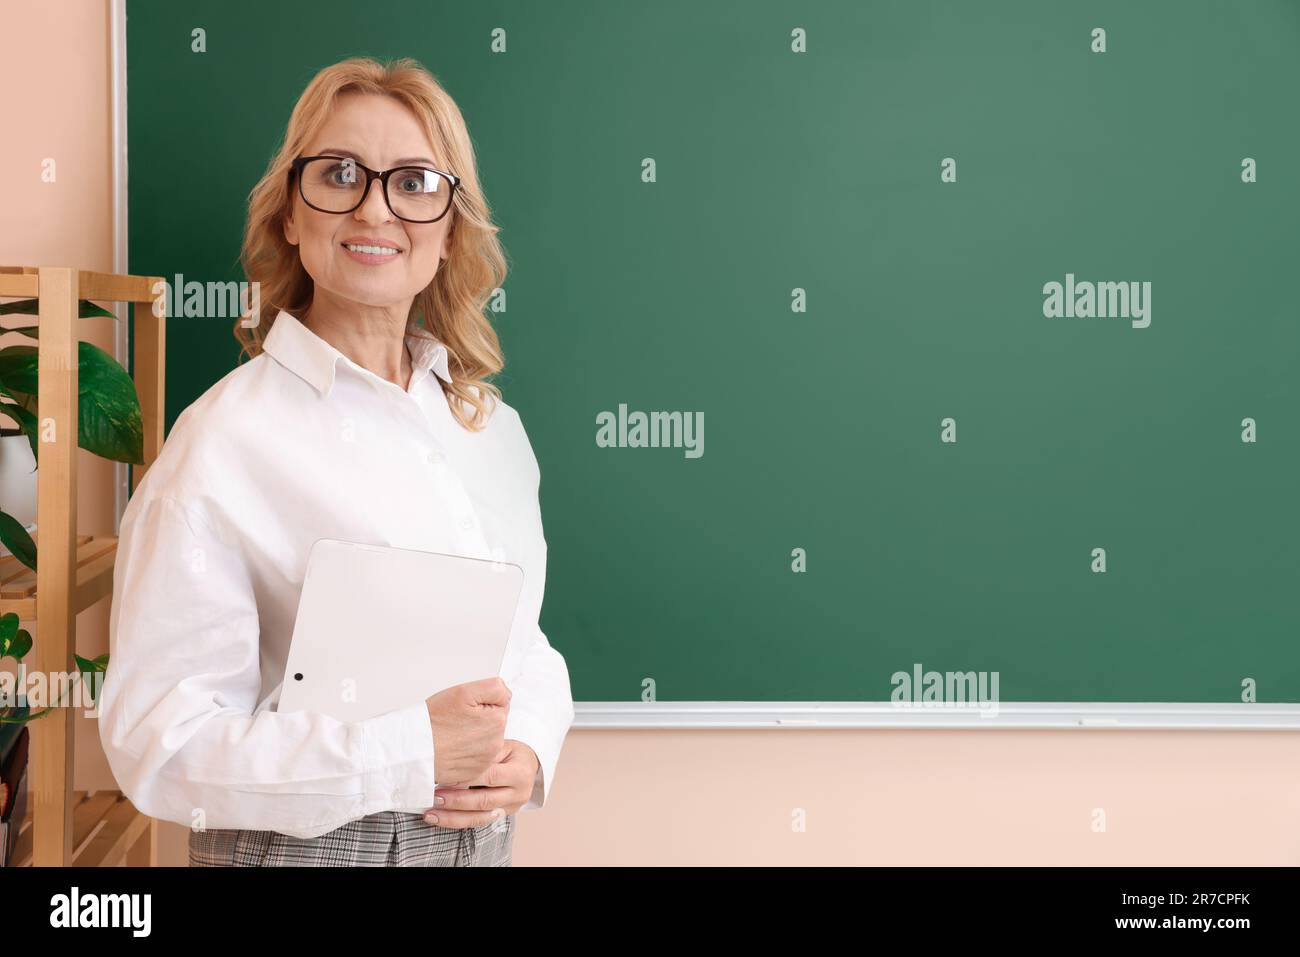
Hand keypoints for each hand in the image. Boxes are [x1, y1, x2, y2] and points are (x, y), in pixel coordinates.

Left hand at [423, 739, 539, 828]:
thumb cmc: (512, 753)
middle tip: (434, 797)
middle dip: (456, 801)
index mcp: (520, 773)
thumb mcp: (503, 746)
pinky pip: (478, 822)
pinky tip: (441, 819)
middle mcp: (518, 794)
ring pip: (479, 817)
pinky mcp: (502, 816)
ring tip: (432, 814)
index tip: (443, 777)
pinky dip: (457, 821)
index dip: (466, 778)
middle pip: (483, 801)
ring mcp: (511, 808)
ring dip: (453, 817)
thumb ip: (484, 754)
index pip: (489, 777)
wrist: (529, 767)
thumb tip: (453, 761)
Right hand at [424, 677, 510, 786]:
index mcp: (497, 721)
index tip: (466, 708)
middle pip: (494, 722)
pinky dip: (467, 752)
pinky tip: (453, 748)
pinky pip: (476, 756)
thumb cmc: (433, 722)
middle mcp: (496, 743)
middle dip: (480, 719)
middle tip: (457, 721)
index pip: (500, 703)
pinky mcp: (475, 772)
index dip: (482, 701)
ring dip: (473, 735)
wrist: (414, 749)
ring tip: (453, 735)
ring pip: (485, 739)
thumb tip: (506, 695)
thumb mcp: (465, 691)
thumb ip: (494, 688)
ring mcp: (486, 760)